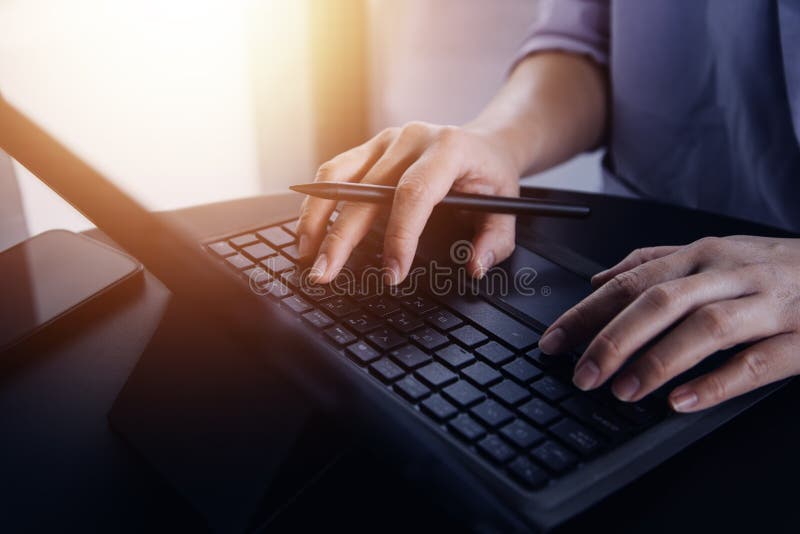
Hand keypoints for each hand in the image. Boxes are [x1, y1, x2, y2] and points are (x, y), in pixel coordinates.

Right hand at [295, 121, 519, 283]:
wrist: (485, 143)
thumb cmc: (491, 177)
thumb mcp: (507, 208)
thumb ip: (495, 241)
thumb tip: (474, 266)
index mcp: (449, 149)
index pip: (413, 194)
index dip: (399, 236)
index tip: (391, 274)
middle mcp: (413, 138)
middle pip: (366, 190)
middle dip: (342, 237)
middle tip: (325, 273)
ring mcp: (387, 139)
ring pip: (339, 176)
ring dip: (317, 217)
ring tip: (306, 254)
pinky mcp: (371, 147)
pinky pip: (336, 171)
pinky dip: (318, 201)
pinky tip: (311, 230)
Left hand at [538, 236, 799, 411]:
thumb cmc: (771, 267)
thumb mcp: (712, 254)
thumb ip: (655, 263)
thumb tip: (598, 279)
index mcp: (700, 256)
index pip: (629, 282)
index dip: (586, 313)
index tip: (553, 343)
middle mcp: (728, 274)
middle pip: (660, 302)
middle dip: (613, 339)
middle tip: (582, 374)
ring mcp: (766, 305)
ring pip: (705, 328)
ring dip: (658, 360)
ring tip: (622, 390)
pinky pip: (756, 363)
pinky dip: (717, 383)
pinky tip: (682, 401)